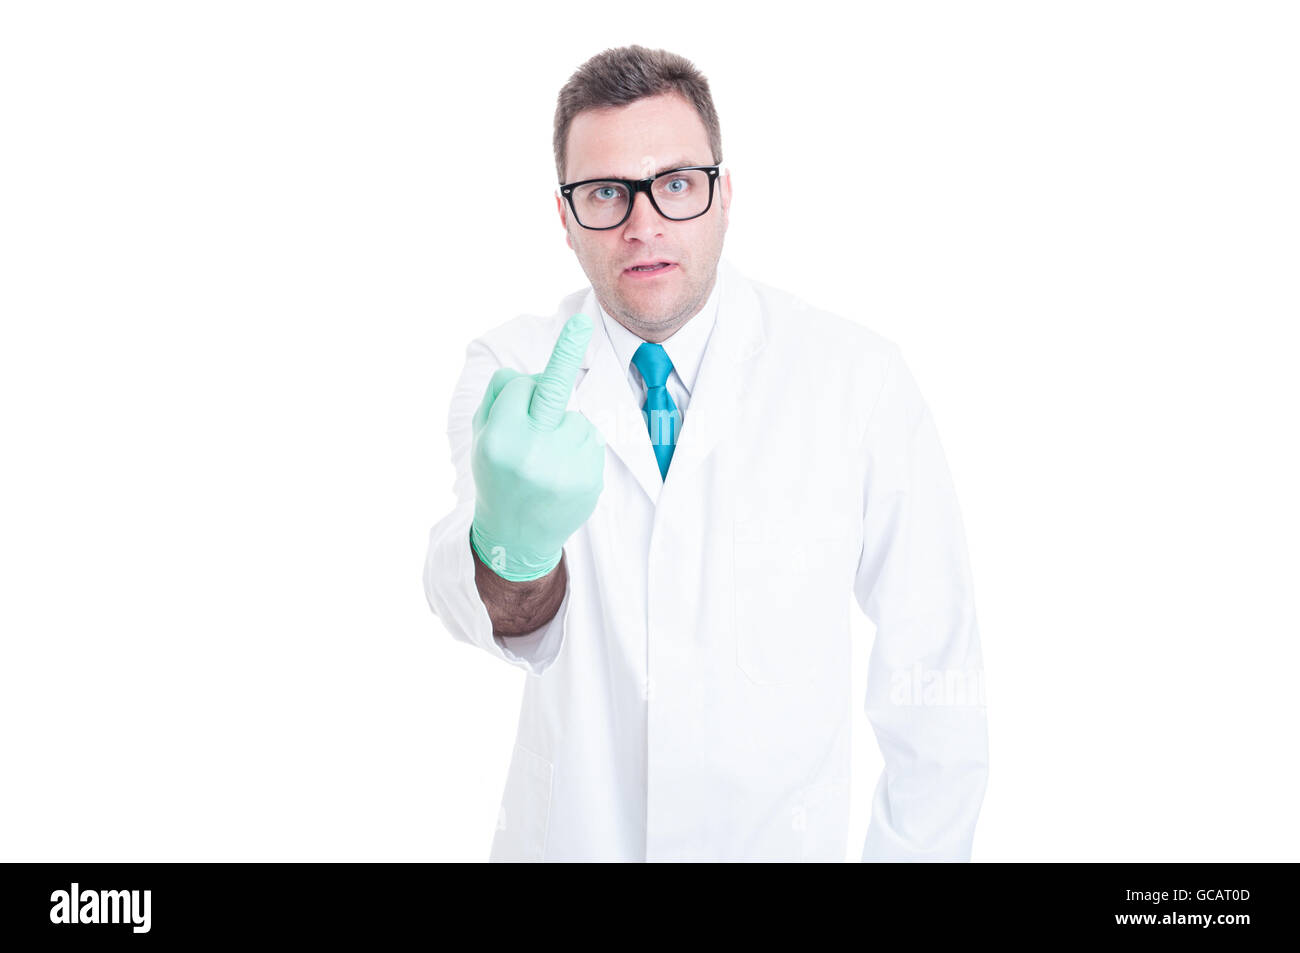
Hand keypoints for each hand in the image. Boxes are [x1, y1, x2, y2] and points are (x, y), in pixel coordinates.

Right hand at [469, 313, 605, 580]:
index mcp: (499, 440)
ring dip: (564, 427)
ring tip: (546, 462)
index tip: (570, 336)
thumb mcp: (481, 436)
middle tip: (579, 323)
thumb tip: (532, 375)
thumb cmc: (497, 474)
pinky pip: (590, 438)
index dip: (521, 389)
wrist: (515, 537)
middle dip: (562, 359)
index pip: (519, 386)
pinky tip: (563, 474)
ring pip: (574, 417)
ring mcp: (564, 469)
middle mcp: (530, 453)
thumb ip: (498, 397)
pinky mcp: (589, 480)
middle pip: (550, 391)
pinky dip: (579, 447)